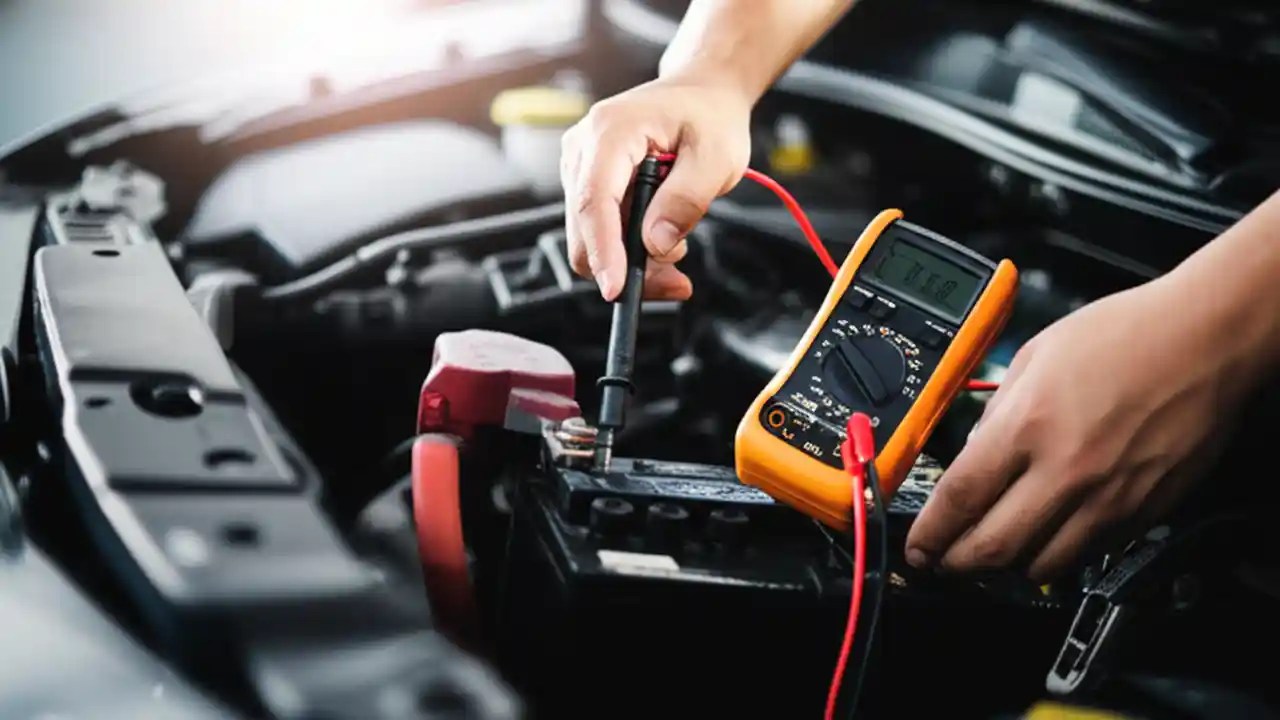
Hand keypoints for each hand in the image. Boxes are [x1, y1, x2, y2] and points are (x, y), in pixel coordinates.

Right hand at [560, 72, 751, 300]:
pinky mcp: (589, 184)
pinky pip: (600, 231)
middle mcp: (583, 149)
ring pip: (591, 239)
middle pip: (585, 229)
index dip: (603, 250)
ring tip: (679, 250)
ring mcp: (581, 167)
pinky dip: (630, 248)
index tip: (616, 288)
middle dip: (626, 265)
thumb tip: (655, 244)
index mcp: (611, 131)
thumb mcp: (717, 156)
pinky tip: (663, 242)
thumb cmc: (708, 115)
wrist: (701, 93)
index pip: (594, 200)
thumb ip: (687, 199)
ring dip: (634, 259)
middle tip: (677, 281)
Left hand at [904, 277, 1246, 580]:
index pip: (960, 499)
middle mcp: (1066, 469)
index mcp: (1027, 425)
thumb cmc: (1125, 335)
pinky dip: (1059, 555)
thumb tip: (972, 453)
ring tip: (993, 555)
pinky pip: (1089, 554)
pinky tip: (1047, 539)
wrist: (1205, 338)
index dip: (930, 533)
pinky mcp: (1144, 512)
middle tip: (944, 562)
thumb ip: (996, 412)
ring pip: (1041, 566)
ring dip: (1007, 569)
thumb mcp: (1032, 357)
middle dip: (957, 565)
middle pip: (993, 548)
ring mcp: (1108, 497)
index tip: (917, 546)